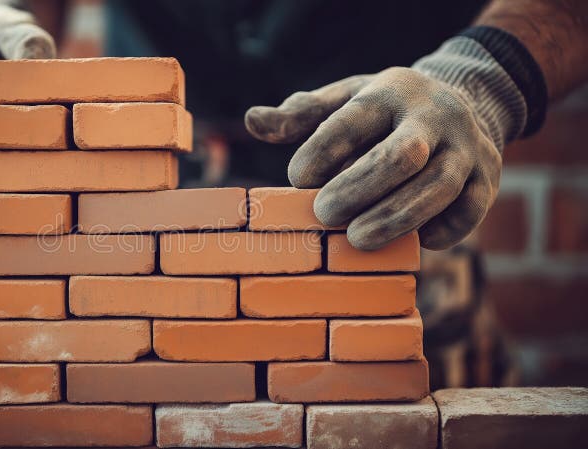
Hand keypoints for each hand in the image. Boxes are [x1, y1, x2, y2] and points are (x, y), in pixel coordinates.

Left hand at [245, 67, 501, 250]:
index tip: (296, 179)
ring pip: (436, 187)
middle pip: (400, 155)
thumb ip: (300, 114)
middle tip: (323, 215)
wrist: (464, 103)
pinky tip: (409, 243)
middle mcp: (435, 116)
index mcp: (391, 92)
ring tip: (357, 240)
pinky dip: (439, 231)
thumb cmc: (385, 113)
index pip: (354, 120)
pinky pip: (466, 212)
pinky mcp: (488, 180)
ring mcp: (467, 148)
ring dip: (394, 218)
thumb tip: (252, 120)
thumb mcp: (346, 100)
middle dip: (359, 189)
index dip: (322, 150)